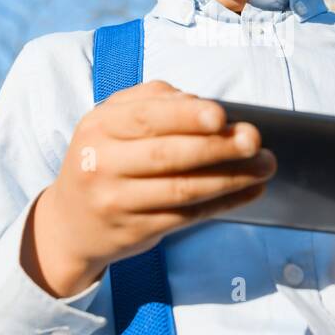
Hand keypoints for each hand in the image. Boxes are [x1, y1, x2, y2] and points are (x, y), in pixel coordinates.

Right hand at [23, 81, 275, 297]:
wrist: (70, 223)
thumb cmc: (104, 159)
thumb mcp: (111, 122)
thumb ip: (151, 102)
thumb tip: (198, 102)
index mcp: (99, 127)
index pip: (147, 118)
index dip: (186, 116)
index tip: (221, 116)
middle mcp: (103, 164)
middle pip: (168, 155)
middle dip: (217, 147)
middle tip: (255, 141)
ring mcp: (117, 202)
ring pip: (182, 190)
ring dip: (230, 178)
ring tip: (265, 166)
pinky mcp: (136, 232)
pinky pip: (187, 216)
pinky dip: (223, 203)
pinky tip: (249, 191)